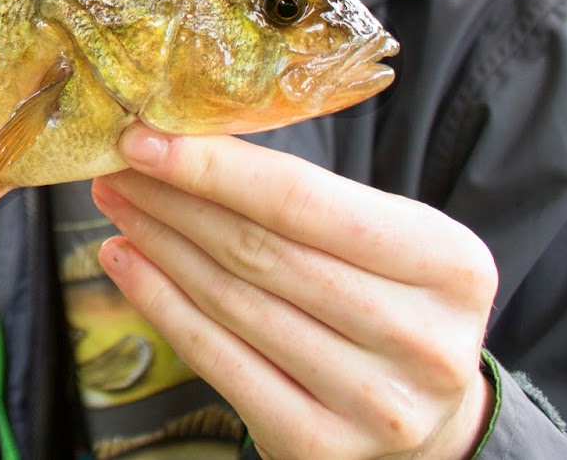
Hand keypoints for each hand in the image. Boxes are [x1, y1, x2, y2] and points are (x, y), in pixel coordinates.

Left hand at [91, 128, 496, 459]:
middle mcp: (422, 340)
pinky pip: (217, 360)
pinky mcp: (321, 446)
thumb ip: (302, 197)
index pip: (306, 201)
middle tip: (116, 165)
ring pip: (233, 301)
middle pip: (261, 250)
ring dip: (159, 244)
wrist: (427, 420)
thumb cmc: (389, 302)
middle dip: (174, 199)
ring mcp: (374, 404)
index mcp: (450, 265)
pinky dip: (160, 304)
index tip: (144, 137)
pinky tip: (127, 263)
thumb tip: (180, 140)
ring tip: (117, 205)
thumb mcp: (382, 238)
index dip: (214, 167)